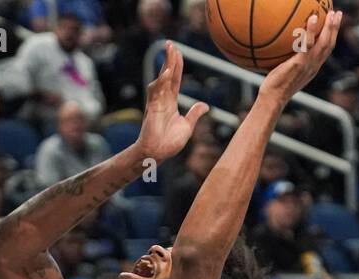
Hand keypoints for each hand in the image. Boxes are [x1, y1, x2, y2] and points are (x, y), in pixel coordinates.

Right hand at [136, 43, 209, 163]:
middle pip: (167, 74)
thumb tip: (206, 105)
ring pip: (162, 79)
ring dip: (166, 64)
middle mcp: (162, 99)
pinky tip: (166, 72)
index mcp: (170, 102)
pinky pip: (156, 92)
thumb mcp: (187, 126)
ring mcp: (156, 102)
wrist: (157, 154)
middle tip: (171, 43)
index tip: (178, 51)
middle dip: (169, 58)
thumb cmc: (169, 143)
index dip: (176, 65)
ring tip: (170, 50)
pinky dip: (161, 81)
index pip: (175, 79)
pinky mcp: (152, 108)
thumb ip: (195, 114)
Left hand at [259, 11, 342, 104]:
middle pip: (329, 45)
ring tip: (332, 13)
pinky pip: (308, 45)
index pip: (326, 50)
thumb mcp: (285, 72)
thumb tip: (281, 46)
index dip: (332, 36)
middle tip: (338, 13)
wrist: (273, 99)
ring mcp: (308, 65)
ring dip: (330, 27)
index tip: (334, 23)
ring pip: (324, 43)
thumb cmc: (275, 86)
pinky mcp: (299, 63)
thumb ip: (289, 60)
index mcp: (313, 68)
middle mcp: (314, 66)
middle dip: (335, 28)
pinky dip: (312, 31)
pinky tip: (312, 18)